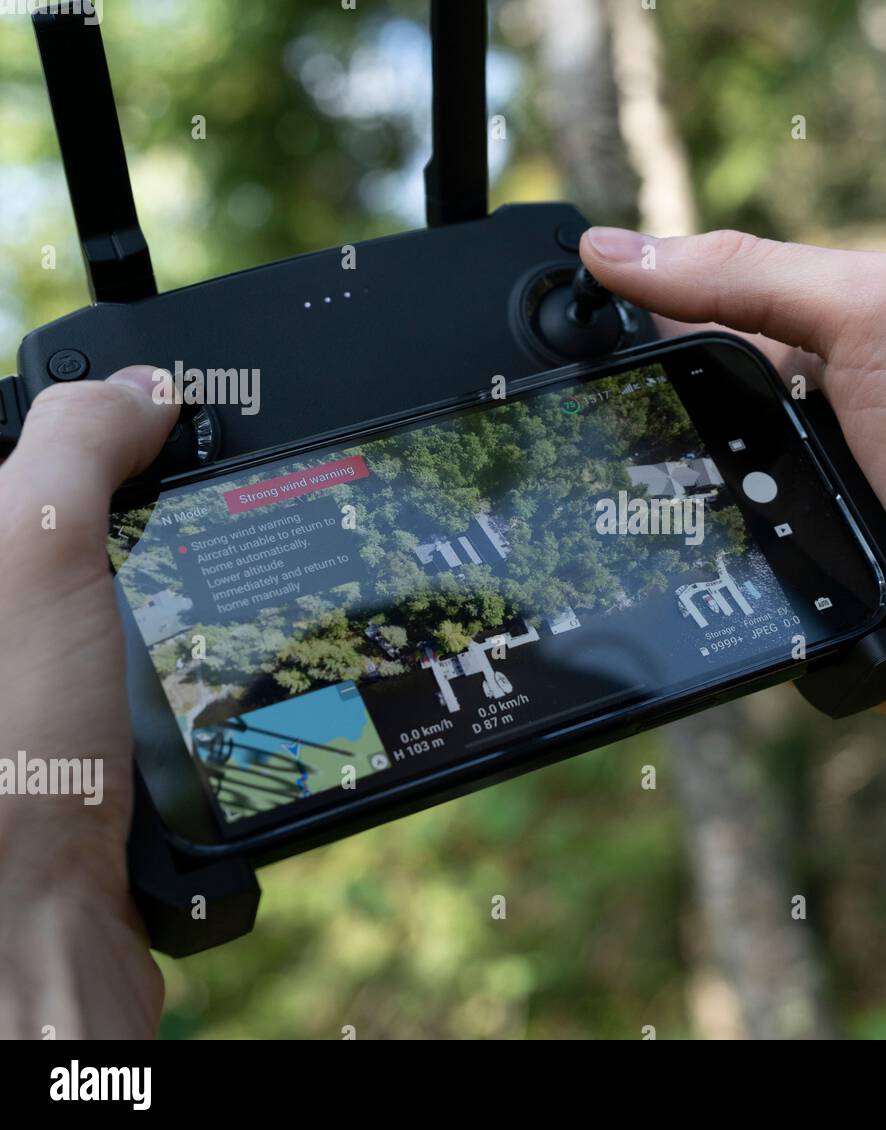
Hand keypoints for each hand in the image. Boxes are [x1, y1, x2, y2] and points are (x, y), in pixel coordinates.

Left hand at [0, 367, 177, 1038]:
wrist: (31, 929)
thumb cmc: (6, 754)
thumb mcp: (29, 556)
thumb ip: (74, 450)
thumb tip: (140, 385)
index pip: (23, 460)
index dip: (89, 431)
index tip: (157, 424)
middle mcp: (1, 621)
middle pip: (80, 532)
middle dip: (145, 518)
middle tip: (199, 516)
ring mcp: (31, 684)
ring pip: (123, 600)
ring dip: (179, 594)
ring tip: (227, 588)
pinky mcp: (70, 739)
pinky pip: (143, 666)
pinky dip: (185, 656)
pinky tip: (214, 658)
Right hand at [581, 226, 885, 752]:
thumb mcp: (880, 321)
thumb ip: (760, 273)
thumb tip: (616, 251)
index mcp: (806, 338)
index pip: (683, 300)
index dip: (615, 301)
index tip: (545, 313)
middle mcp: (780, 414)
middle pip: (657, 392)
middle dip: (602, 401)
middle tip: (544, 412)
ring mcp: (764, 495)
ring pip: (654, 477)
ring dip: (613, 481)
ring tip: (559, 485)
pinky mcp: (753, 571)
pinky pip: (676, 548)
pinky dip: (643, 546)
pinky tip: (609, 548)